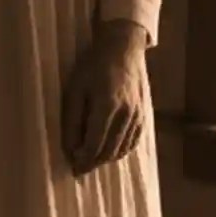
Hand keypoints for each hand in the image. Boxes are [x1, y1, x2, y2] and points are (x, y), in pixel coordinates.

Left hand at [61, 20, 148, 174]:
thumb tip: (70, 148)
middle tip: (80, 167)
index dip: (83, 159)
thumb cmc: (94, 66)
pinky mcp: (144, 115)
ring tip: (92, 159)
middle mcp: (126, 114)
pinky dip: (121, 151)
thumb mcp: (75, 89)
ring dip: (106, 158)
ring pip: (122, 149)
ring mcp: (138, 115)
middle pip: (109, 151)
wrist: (123, 49)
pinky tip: (110, 151)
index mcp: (107, 106)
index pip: (95, 144)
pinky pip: (133, 142)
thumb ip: (72, 121)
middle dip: (93, 162)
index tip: (73, 166)